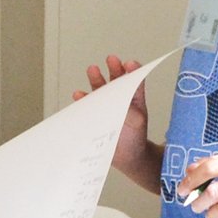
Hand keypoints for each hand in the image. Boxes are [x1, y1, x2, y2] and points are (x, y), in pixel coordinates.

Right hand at [82, 55, 158, 185]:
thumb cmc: (136, 139)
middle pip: (116, 80)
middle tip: (111, 59)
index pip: (134, 80)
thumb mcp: (138, 121)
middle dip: (113, 69)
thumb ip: (131, 108)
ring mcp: (107, 107)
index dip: (132, 70)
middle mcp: (120, 100)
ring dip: (96, 79)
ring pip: (101, 90)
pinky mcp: (96, 117)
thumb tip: (121, 95)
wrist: (127, 158)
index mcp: (134, 99)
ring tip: (93, 69)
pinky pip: (88, 106)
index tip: (129, 63)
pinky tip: (79, 94)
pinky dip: (83, 99)